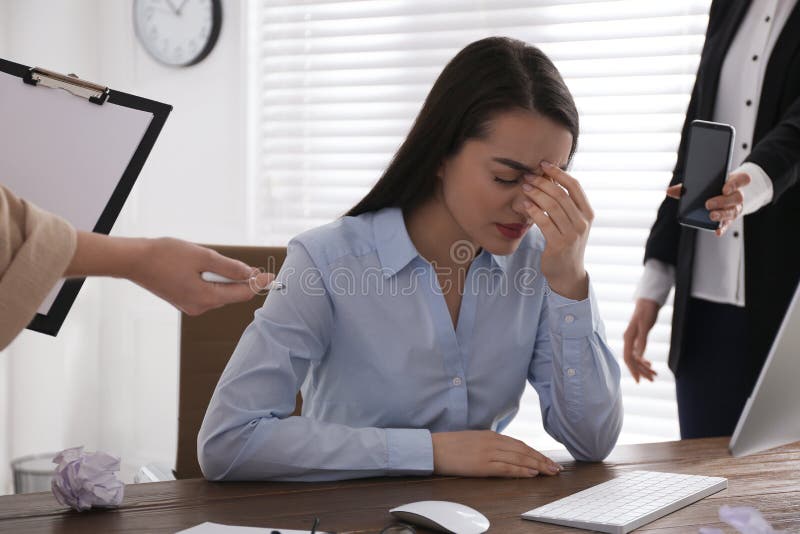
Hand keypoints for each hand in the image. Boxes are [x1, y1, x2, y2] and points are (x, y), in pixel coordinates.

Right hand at [128, 237, 274, 315]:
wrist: (133, 260)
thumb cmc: (165, 255)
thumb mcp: (203, 257)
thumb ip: (229, 268)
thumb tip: (250, 275)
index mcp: (206, 298)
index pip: (242, 294)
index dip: (258, 284)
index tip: (272, 277)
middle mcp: (199, 307)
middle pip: (231, 294)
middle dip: (242, 280)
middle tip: (254, 268)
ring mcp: (190, 306)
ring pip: (218, 292)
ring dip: (224, 279)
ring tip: (215, 262)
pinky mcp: (183, 300)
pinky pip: (206, 291)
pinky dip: (211, 281)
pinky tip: (203, 268)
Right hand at [431, 430, 561, 477]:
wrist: (434, 448)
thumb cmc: (451, 445)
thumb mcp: (474, 440)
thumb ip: (490, 444)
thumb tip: (504, 452)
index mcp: (491, 435)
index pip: (520, 444)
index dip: (536, 453)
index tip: (547, 460)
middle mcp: (493, 442)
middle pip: (524, 451)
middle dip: (542, 460)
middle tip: (555, 468)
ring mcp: (488, 453)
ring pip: (519, 459)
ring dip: (537, 466)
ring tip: (549, 472)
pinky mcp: (483, 464)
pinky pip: (507, 468)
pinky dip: (521, 471)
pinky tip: (531, 474)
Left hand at [520, 161, 592, 299]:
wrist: (568, 273)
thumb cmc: (566, 243)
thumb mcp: (572, 223)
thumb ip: (565, 204)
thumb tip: (550, 178)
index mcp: (587, 213)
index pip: (575, 186)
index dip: (559, 173)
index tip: (543, 164)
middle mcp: (582, 222)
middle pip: (561, 194)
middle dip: (542, 182)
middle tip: (527, 176)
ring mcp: (572, 234)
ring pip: (552, 206)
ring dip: (536, 194)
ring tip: (524, 188)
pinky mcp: (559, 244)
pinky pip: (544, 222)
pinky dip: (533, 211)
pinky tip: (524, 205)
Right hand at [623, 298, 659, 382]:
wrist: (648, 302)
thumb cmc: (646, 312)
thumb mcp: (645, 326)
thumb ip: (642, 341)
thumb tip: (639, 356)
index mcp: (628, 338)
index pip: (629, 358)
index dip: (633, 370)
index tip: (639, 381)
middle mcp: (629, 340)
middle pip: (633, 360)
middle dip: (642, 371)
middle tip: (652, 380)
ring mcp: (632, 340)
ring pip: (636, 358)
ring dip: (644, 367)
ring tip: (654, 375)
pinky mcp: (637, 338)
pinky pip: (639, 353)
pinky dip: (644, 360)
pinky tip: (650, 364)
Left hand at [667, 171, 750, 235]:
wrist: (726, 193)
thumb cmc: (713, 186)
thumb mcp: (704, 182)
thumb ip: (687, 186)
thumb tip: (670, 191)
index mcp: (733, 181)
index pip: (741, 180)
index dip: (734, 184)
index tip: (724, 189)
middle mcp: (737, 194)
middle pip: (736, 197)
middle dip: (722, 201)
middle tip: (708, 204)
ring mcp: (735, 207)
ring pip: (733, 211)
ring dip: (722, 215)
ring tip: (711, 216)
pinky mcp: (730, 218)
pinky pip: (728, 224)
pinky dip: (722, 228)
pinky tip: (716, 231)